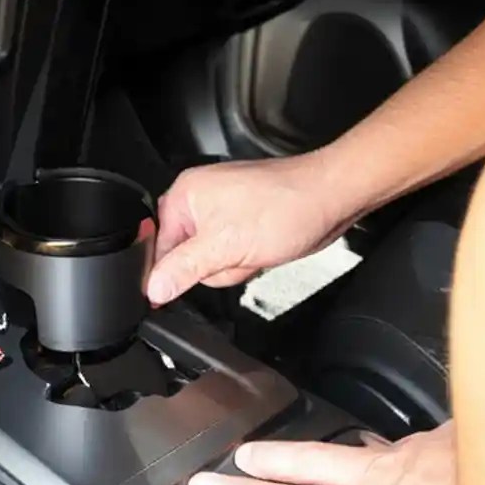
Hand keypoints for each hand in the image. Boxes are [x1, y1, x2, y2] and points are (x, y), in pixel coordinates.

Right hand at [147, 153, 356, 305]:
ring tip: (254, 246)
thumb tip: (154, 288)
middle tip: (236, 252)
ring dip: (234, 264)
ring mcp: (222, 213)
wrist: (331, 199)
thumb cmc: (286, 206)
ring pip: (211, 262)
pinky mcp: (241, 225)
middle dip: (214, 266)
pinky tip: (261, 248)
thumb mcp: (225, 246)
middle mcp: (199, 201)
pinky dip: (246, 259)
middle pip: (185, 258)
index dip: (173, 270)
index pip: (158, 248)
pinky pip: (230, 256)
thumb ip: (183, 269)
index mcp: (183, 196)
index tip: (190, 279)